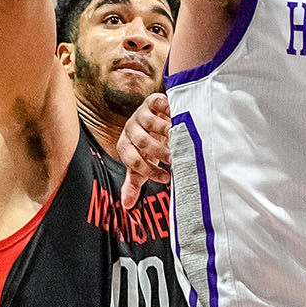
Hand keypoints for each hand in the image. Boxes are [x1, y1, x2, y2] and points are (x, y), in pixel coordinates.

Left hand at [117, 92, 171, 208]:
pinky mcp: (152, 100)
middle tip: (174, 159)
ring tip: (180, 141)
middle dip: (159, 153)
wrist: (154, 120)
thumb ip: (135, 183)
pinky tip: (179, 120)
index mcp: (125, 145)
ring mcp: (141, 113)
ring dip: (166, 132)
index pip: (133, 160)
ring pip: (151, 122)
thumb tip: (127, 206)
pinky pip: (158, 104)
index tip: (166, 178)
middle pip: (142, 141)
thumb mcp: (141, 164)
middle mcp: (130, 128)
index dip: (149, 170)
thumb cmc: (149, 146)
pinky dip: (169, 112)